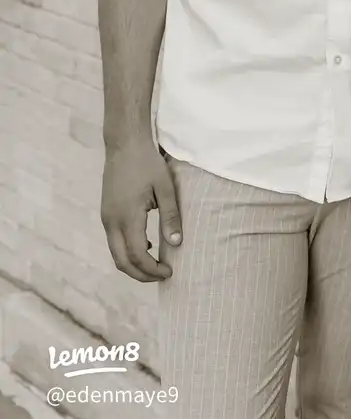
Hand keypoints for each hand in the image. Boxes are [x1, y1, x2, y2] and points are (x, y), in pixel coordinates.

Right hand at [101, 138, 181, 282]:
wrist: (124, 143)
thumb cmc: (147, 162)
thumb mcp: (165, 187)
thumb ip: (171, 215)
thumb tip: (176, 243)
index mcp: (127, 217)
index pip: (138, 255)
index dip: (152, 269)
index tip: (169, 271)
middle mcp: (112, 222)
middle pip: (122, 262)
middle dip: (141, 274)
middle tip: (162, 275)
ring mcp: (106, 218)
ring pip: (116, 254)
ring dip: (133, 264)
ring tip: (155, 264)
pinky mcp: (106, 213)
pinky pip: (114, 241)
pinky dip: (127, 251)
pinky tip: (147, 244)